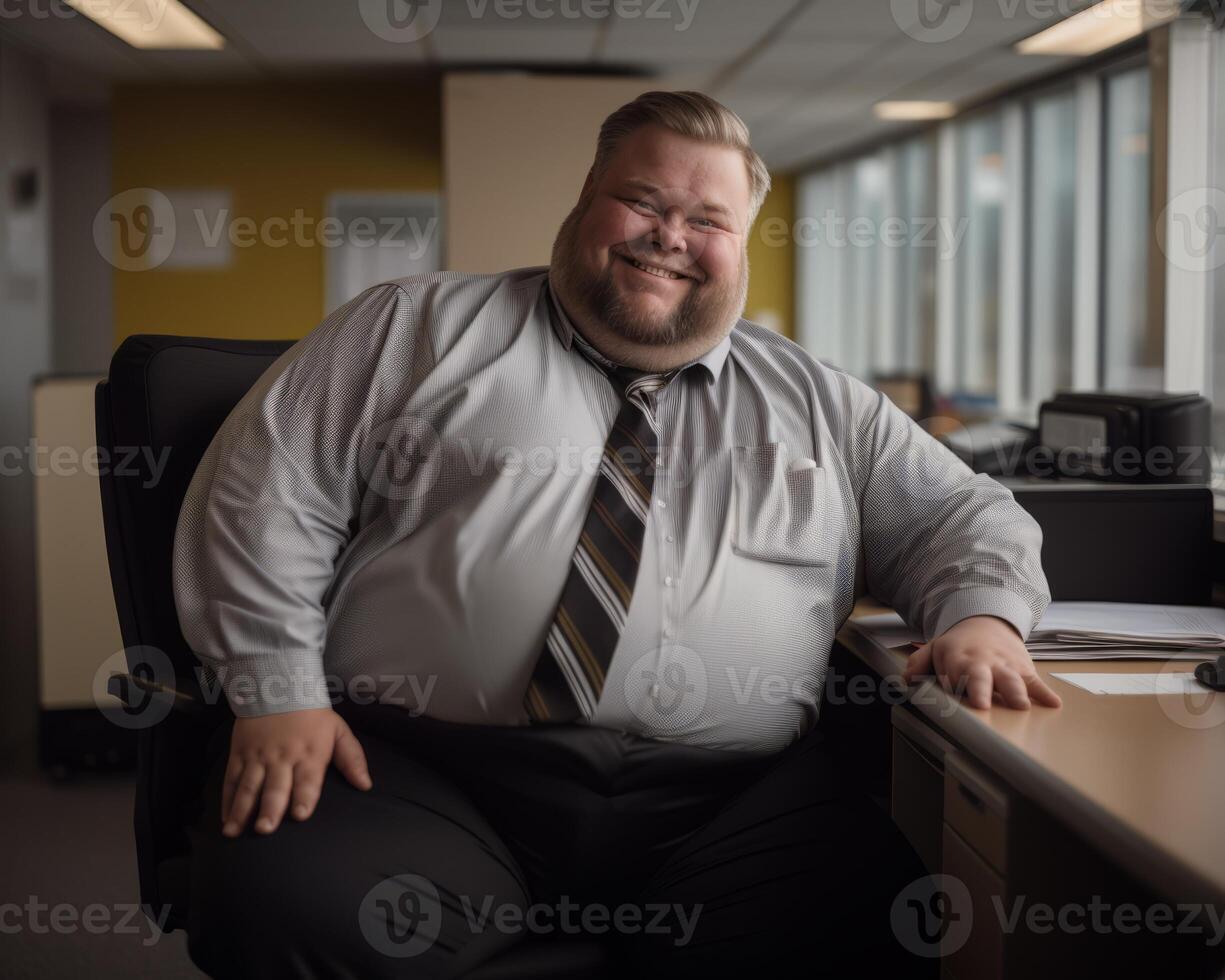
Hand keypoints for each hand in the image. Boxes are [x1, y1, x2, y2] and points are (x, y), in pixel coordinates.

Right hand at [221, 707, 371, 836]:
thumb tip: (365, 785)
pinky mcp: (240, 754)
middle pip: (275, 786)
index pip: (308, 779)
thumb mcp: (339, 731)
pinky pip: (232, 779)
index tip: (300, 815)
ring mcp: (258, 757)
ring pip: (249, 786)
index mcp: (310, 754)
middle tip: (265, 828)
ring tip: (235, 832)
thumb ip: (352, 759)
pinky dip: (227, 800)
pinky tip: (227, 819)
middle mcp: (283, 758)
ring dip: (242, 810)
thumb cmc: (313, 716)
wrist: (279, 688)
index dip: (305, 797)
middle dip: (270, 808)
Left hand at [902, 615, 1061, 710]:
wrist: (988, 620)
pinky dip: (1045, 692)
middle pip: (981, 677)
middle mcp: (982, 663)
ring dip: (1016, 692)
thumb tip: (905, 679)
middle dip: (981, 689)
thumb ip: (919, 663)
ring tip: (1021, 706)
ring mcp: (1005, 666)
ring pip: (1011, 679)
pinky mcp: (1024, 669)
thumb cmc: (960, 643)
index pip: (953, 674)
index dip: (951, 684)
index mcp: (958, 659)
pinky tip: (1054, 704)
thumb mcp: (935, 647)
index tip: (950, 694)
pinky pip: (1035, 682)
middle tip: (983, 705)